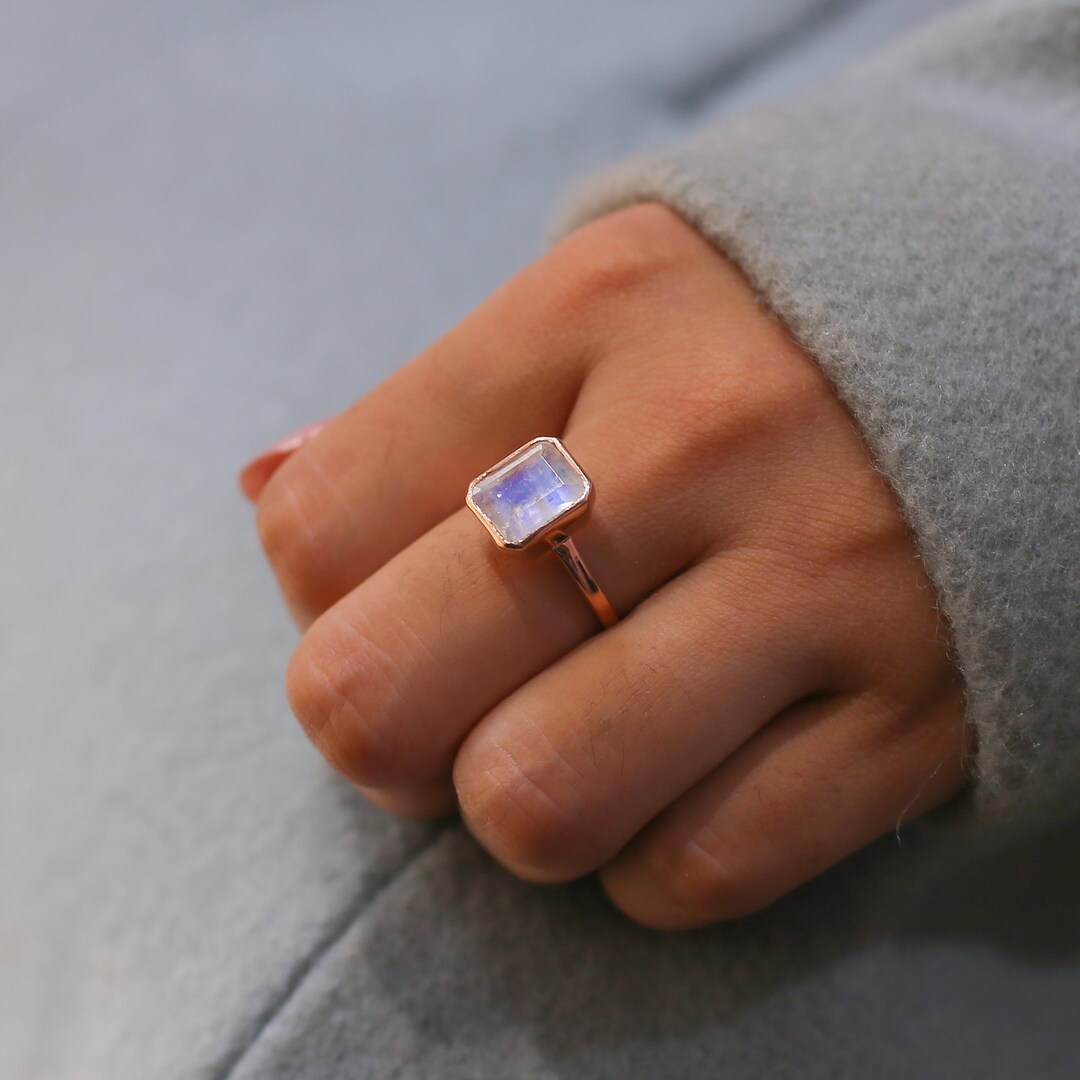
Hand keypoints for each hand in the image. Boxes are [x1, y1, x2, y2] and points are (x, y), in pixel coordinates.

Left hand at [246, 203, 968, 928]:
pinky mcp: (917, 712)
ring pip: (533, 805)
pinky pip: (696, 869)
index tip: (389, 594)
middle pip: (383, 692)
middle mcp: (701, 440)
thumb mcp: (590, 308)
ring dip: (516, 800)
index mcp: (590, 308)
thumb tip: (265, 492)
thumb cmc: (754, 339)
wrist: (1021, 339)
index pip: (317, 529)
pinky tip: (681, 769)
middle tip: (445, 693)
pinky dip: (650, 852)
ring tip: (567, 732)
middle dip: (379, 729)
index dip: (322, 601)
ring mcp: (821, 581)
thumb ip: (423, 410)